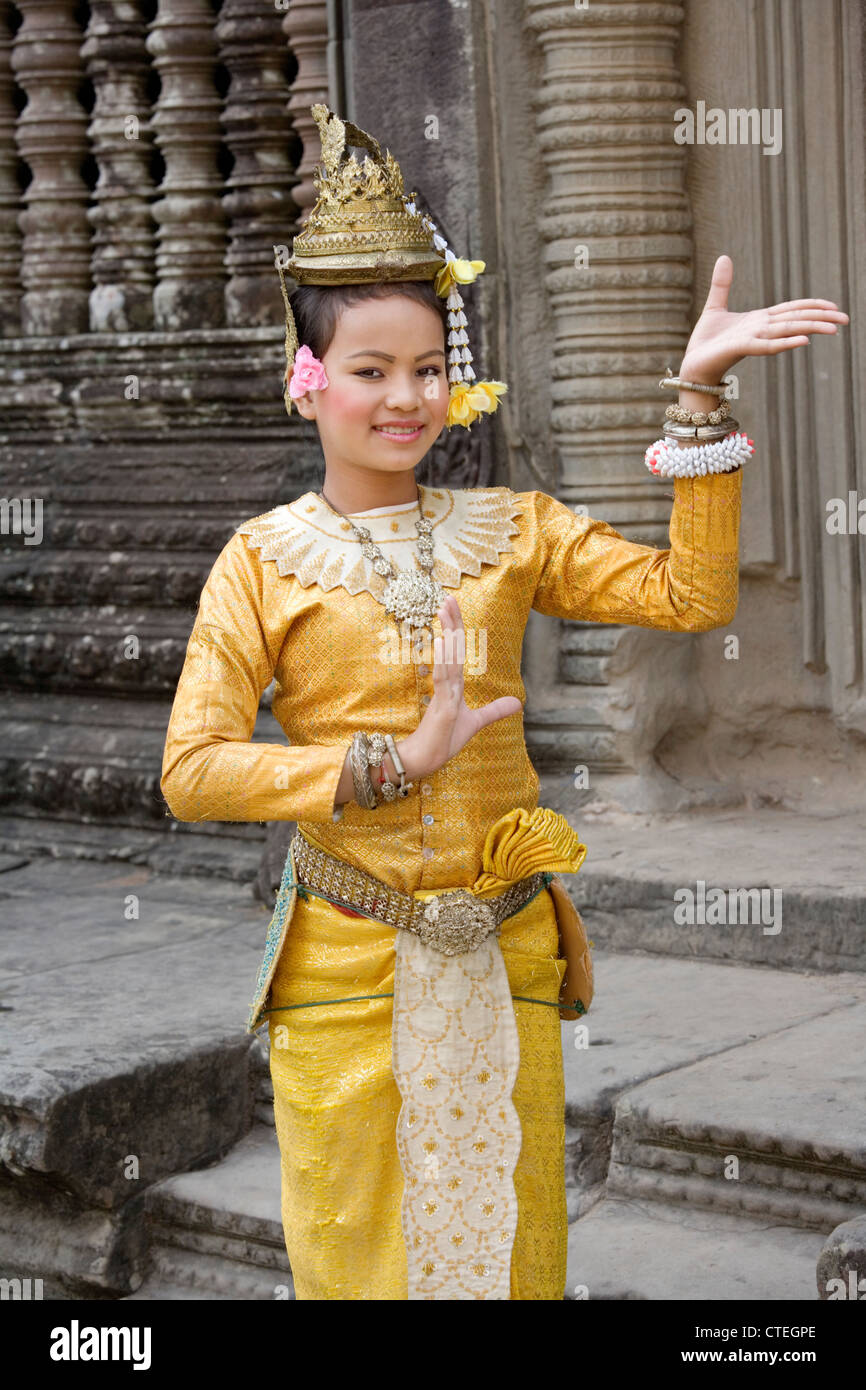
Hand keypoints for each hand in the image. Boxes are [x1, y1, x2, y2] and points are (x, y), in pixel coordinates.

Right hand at [408, 595, 522, 774]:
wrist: (426, 760)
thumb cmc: (443, 740)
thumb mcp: (476, 722)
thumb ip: (495, 710)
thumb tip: (518, 702)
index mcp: (454, 684)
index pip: (457, 650)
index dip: (456, 628)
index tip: (452, 607)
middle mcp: (448, 684)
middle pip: (451, 647)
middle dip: (450, 622)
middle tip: (447, 598)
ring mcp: (444, 693)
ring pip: (447, 658)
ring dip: (447, 634)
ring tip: (444, 612)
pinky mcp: (442, 707)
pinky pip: (443, 679)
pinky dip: (444, 661)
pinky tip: (443, 643)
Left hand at [680, 254, 848, 384]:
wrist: (692, 364)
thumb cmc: (705, 342)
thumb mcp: (715, 306)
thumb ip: (722, 284)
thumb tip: (724, 256)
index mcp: (759, 320)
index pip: (791, 310)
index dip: (812, 306)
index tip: (833, 306)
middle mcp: (761, 329)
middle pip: (796, 320)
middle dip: (821, 319)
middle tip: (846, 320)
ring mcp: (754, 339)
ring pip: (787, 331)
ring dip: (811, 328)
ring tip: (833, 328)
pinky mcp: (742, 348)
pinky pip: (767, 345)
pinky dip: (785, 343)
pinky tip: (804, 341)